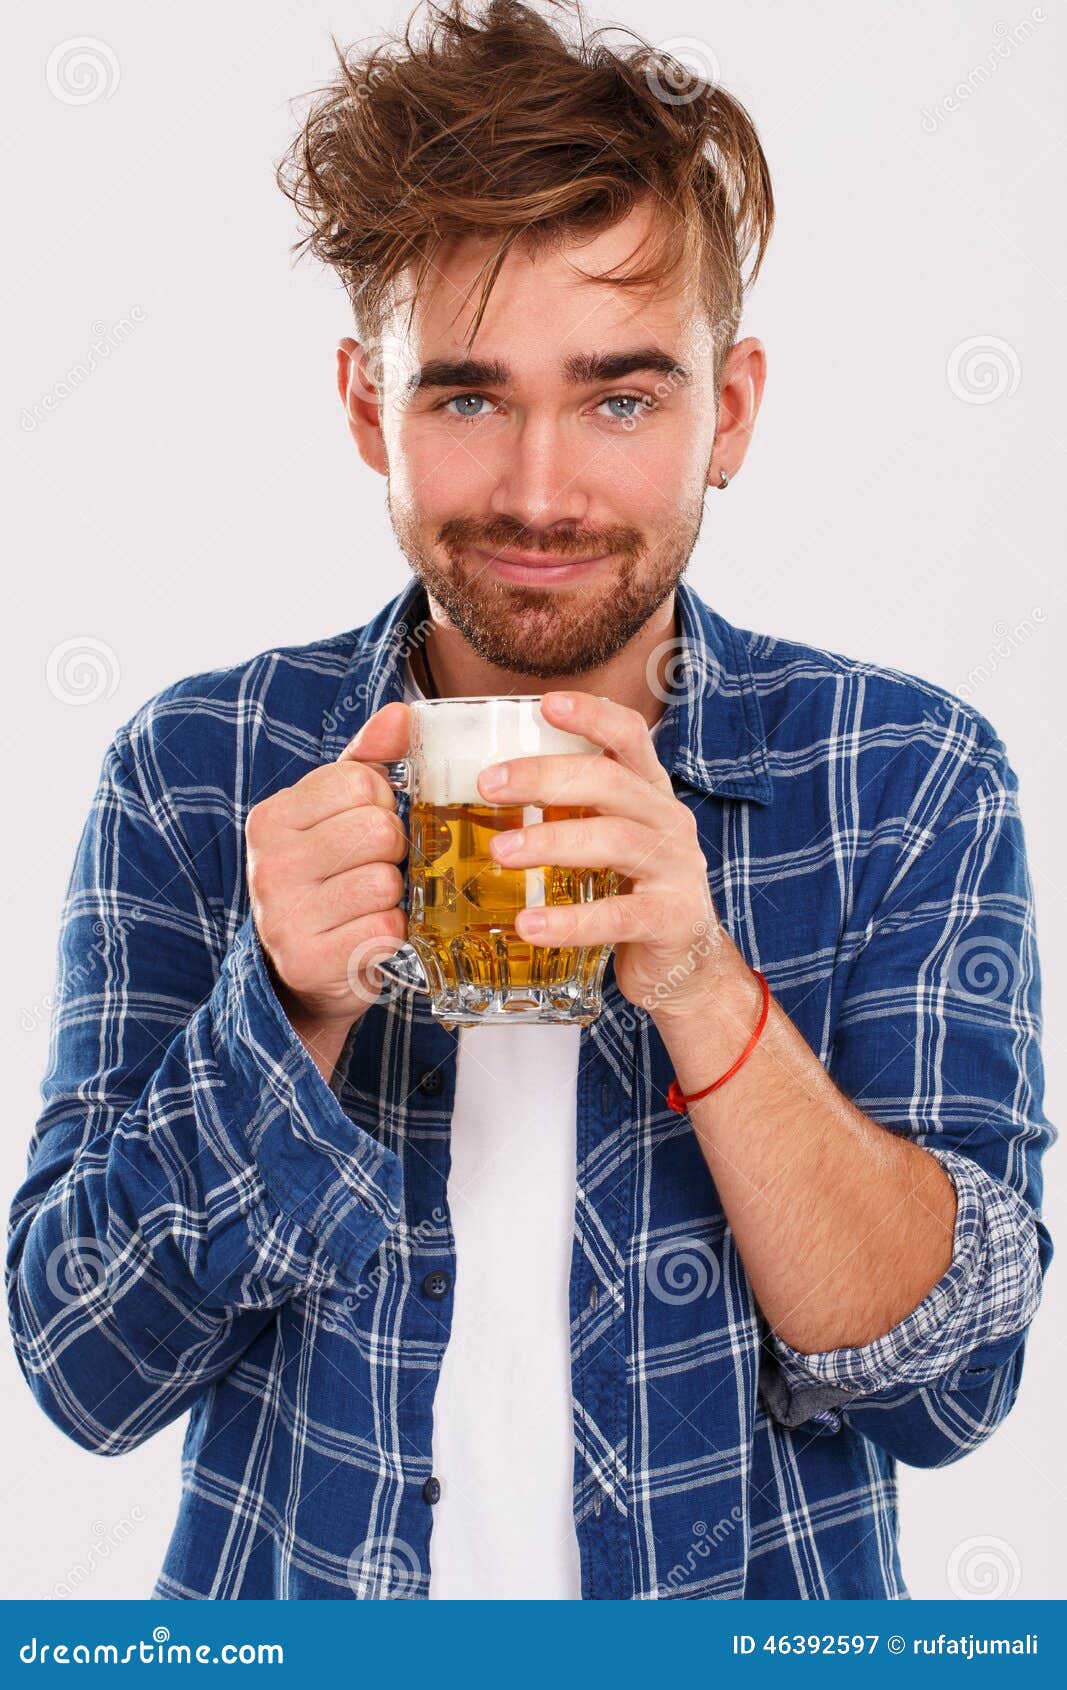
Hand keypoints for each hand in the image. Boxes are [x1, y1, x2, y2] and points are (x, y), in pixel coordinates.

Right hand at [245, 702, 410, 1077]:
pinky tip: (369, 937)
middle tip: (375, 870)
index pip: (359, 782)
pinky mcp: (310, 962)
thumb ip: (369, 759)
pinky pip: (386, 930)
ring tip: (370, 905)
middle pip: (378, 829)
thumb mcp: (337, 814)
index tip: (367, 828)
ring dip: (395, 896)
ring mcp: (284, 917)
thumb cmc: (327, 882)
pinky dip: (392, 935)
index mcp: (272, 818)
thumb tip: (404, 713)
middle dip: (394, 851)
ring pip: (386, 882)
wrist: (301, 977)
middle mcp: (268, 865)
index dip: (382, 804)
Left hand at [476, 690, 724, 1020]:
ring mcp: (676, 869)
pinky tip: (530, 925)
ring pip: (614, 840)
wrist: (682, 965)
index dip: (592, 714)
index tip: (545, 703)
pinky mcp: (673, 919)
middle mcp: (668, 821)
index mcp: (648, 793)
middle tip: (489, 784)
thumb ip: (566, 811)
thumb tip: (484, 785)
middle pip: (610, 781)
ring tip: (500, 852)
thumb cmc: (629, 892)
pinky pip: (619, 915)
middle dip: (545, 776)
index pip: (629, 736)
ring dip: (551, 842)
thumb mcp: (605, 840)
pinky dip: (571, 921)